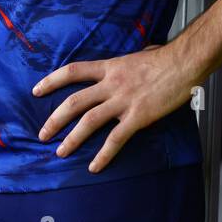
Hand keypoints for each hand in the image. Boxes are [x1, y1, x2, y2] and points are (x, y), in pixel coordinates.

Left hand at [33, 43, 200, 173]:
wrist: (184, 63)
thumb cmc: (166, 58)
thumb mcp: (138, 55)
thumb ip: (126, 63)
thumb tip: (131, 60)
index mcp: (110, 67)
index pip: (73, 71)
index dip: (52, 81)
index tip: (36, 90)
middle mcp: (112, 84)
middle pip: (74, 102)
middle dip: (55, 119)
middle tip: (42, 134)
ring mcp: (123, 100)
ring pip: (89, 121)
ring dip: (72, 139)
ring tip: (60, 152)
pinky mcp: (138, 117)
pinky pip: (115, 139)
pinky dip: (103, 155)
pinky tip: (94, 166)